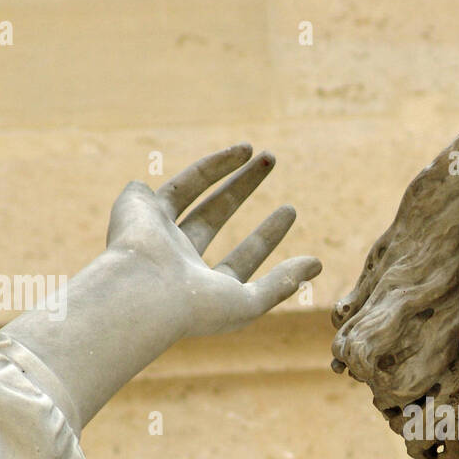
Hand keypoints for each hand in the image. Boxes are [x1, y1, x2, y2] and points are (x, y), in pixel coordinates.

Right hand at [4, 144, 321, 428]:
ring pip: (197, 190)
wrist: (140, 292)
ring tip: (259, 150)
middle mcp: (176, 257)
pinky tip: (234, 154)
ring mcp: (155, 230)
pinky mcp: (140, 206)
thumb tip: (318, 264)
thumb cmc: (195, 308)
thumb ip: (282, 283)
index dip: (267, 234)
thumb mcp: (249, 301)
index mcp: (199, 286)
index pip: (240, 256)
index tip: (291, 209)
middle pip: (216, 214)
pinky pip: (179, 181)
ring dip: (228, 170)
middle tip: (272, 161)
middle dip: (245, 188)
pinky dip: (208, 167)